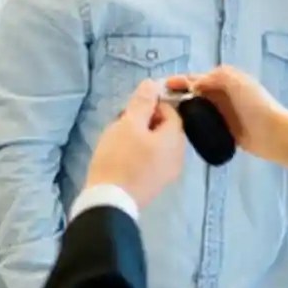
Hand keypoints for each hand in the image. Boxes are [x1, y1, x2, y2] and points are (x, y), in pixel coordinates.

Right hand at [85, 79, 184, 208]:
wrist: (109, 203)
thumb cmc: (119, 159)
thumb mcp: (128, 124)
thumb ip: (142, 103)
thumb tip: (152, 84)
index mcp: (176, 139)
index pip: (170, 111)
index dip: (150, 106)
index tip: (129, 111)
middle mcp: (178, 157)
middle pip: (165, 128)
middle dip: (143, 122)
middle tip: (121, 125)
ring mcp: (168, 173)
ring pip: (157, 144)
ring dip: (140, 138)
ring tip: (118, 141)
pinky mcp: (155, 185)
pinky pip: (152, 160)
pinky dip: (139, 154)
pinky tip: (121, 157)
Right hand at [168, 66, 287, 170]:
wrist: (274, 133)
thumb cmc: (256, 104)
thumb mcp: (235, 81)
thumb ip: (213, 77)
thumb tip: (193, 84)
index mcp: (225, 79)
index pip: (197, 78)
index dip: (179, 81)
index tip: (162, 87)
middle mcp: (222, 94)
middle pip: (194, 93)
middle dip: (178, 95)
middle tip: (159, 104)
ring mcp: (223, 113)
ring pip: (197, 109)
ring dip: (183, 110)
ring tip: (165, 118)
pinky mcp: (224, 130)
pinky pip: (204, 125)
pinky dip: (193, 125)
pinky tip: (181, 130)